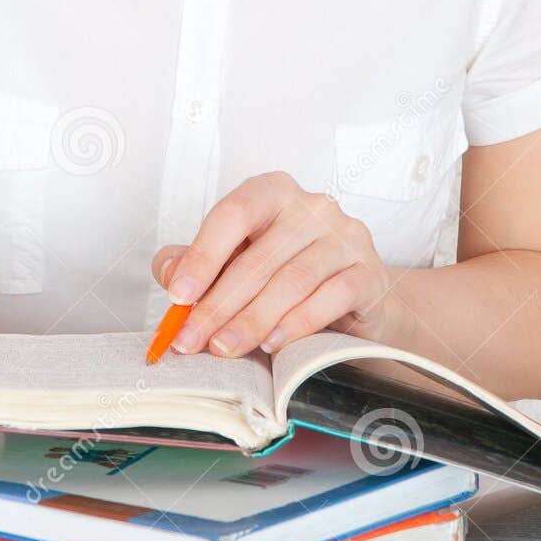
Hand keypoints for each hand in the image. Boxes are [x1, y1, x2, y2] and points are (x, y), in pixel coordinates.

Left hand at [150, 171, 396, 357]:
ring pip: (292, 281)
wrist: (359, 297)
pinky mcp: (369, 273)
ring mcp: (346, 238)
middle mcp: (313, 207)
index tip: (178, 295)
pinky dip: (297, 324)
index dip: (203, 255)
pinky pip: (331, 297)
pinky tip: (273, 344)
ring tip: (225, 347)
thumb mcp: (237, 260)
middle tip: (192, 340)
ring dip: (252, 320)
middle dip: (219, 304)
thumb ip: (196, 261)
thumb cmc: (288, 273)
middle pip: (259, 257)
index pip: (234, 213)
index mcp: (274, 193)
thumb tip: (170, 274)